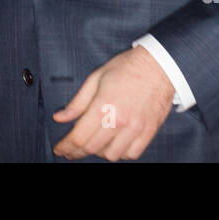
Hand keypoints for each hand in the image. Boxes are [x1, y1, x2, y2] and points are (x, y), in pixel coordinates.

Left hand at [52, 47, 175, 160]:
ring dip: (99, 152)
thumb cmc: (127, 67)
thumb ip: (77, 102)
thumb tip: (59, 117)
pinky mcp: (149, 131)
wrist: (159, 65)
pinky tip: (115, 144)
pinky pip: (132, 154)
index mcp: (103, 106)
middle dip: (77, 152)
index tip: (60, 149)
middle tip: (71, 150)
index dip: (66, 146)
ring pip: (112, 155)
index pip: (79, 137)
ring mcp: (136, 128)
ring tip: (94, 143)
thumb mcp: (96, 78)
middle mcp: (119, 120)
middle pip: (92, 148)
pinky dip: (121, 153)